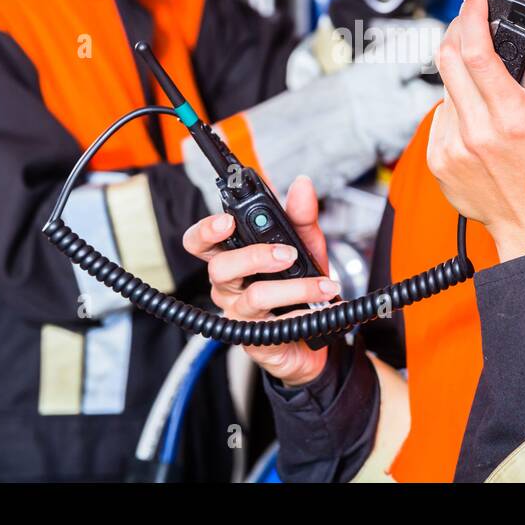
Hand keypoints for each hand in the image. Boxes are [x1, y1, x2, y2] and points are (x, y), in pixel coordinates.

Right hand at [182, 175, 340, 387]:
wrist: (314, 334)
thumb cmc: (299, 287)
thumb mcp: (305, 247)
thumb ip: (301, 217)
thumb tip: (302, 185)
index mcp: (232, 256)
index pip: (202, 241)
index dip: (207, 230)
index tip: (227, 220)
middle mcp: (229, 285)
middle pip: (220, 268)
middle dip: (255, 256)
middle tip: (287, 253)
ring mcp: (239, 313)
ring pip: (254, 295)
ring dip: (294, 287)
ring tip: (322, 285)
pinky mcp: (254, 338)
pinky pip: (272, 324)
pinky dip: (300, 313)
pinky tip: (318, 309)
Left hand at [427, 0, 524, 260]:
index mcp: (512, 120)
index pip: (478, 54)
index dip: (472, 16)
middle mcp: (476, 133)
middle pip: (449, 60)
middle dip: (458, 30)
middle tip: (471, 19)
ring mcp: (451, 147)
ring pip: (444, 86)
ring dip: (459, 71)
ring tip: (484, 77)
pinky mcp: (436, 159)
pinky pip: (438, 114)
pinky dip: (455, 104)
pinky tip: (476, 114)